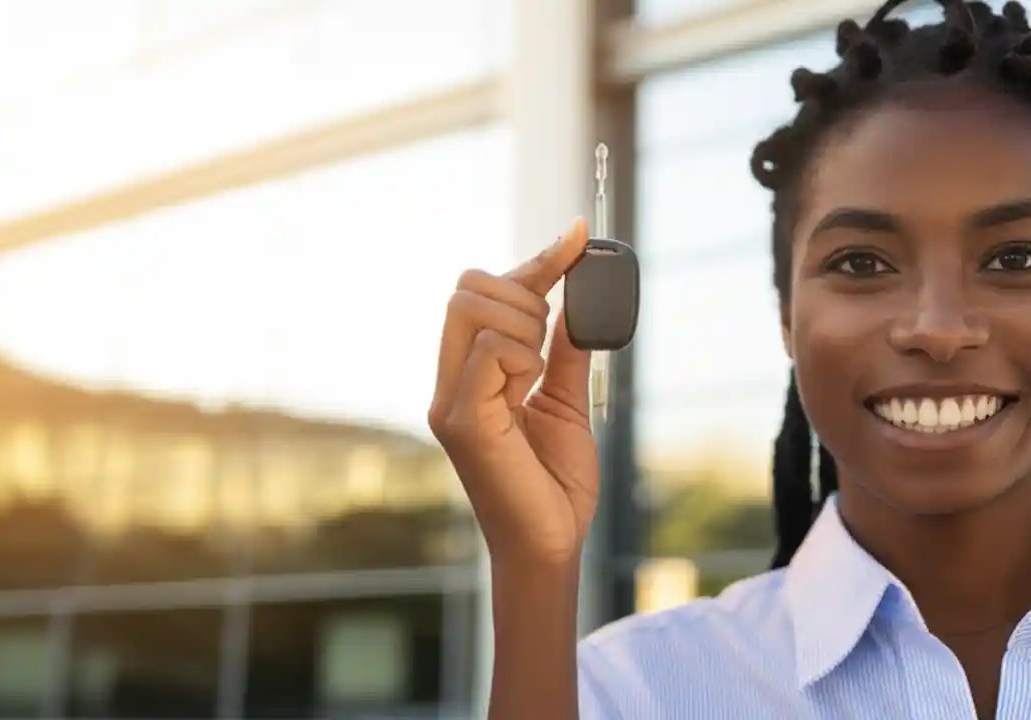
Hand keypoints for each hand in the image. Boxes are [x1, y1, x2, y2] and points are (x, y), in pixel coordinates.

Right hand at [429, 217, 597, 565]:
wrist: (551, 545)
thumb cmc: (554, 484)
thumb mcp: (564, 403)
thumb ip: (562, 352)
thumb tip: (576, 298)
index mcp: (469, 375)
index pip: (485, 292)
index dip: (536, 262)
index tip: (579, 236)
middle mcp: (450, 382)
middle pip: (468, 287)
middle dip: (524, 296)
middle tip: (546, 350)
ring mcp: (450, 400)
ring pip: (475, 308)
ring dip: (525, 329)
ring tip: (536, 380)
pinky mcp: (463, 421)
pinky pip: (491, 352)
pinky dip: (523, 359)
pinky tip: (528, 394)